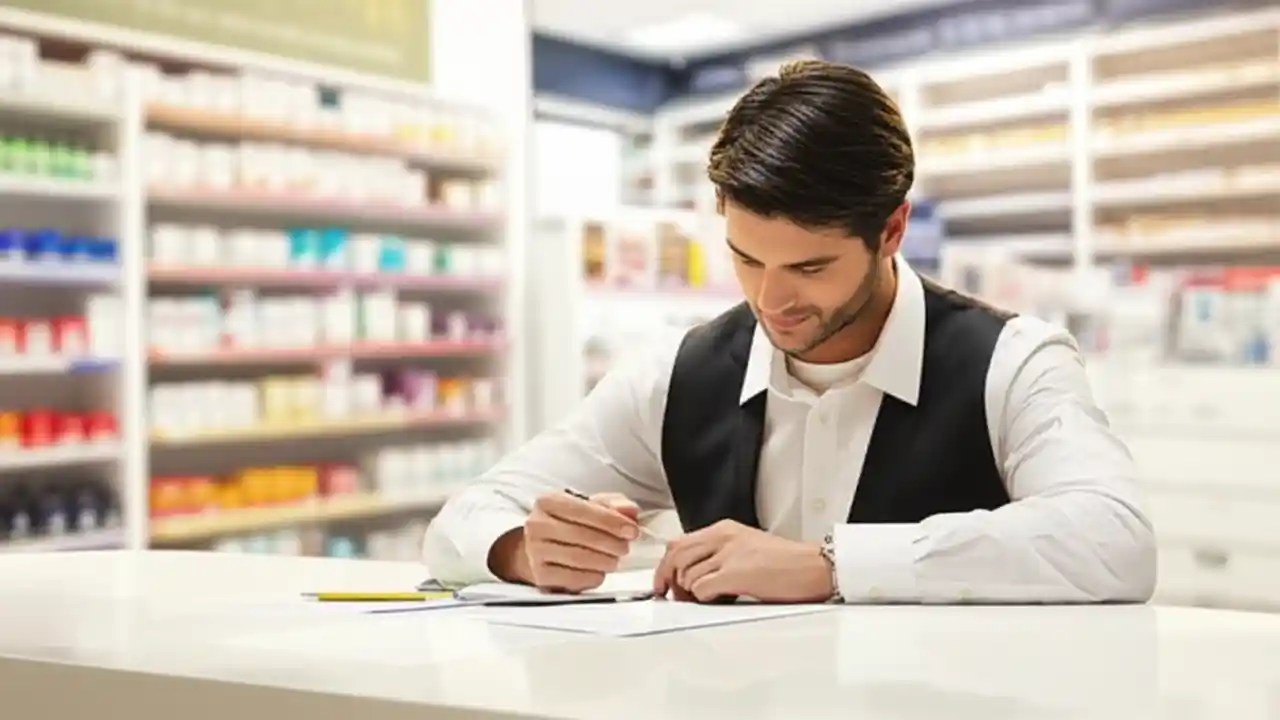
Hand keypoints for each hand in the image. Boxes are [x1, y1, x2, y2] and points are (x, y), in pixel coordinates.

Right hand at [490, 492, 640, 592]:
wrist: (543, 548)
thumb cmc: (572, 524)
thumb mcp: (593, 507)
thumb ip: (614, 505)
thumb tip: (630, 510)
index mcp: (548, 501)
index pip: (582, 510)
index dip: (611, 521)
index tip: (632, 530)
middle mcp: (536, 525)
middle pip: (581, 535)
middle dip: (610, 543)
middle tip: (625, 547)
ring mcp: (535, 552)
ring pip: (578, 558)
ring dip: (604, 560)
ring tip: (614, 559)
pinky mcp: (540, 576)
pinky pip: (573, 579)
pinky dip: (593, 577)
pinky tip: (599, 571)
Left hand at [652, 520, 832, 603]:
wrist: (814, 566)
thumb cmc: (787, 562)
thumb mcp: (746, 547)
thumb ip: (719, 553)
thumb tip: (692, 573)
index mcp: (724, 529)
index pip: (679, 543)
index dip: (665, 565)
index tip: (663, 582)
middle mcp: (723, 537)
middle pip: (675, 555)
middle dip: (667, 579)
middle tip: (672, 595)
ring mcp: (729, 554)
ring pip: (686, 574)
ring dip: (688, 592)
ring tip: (701, 599)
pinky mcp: (736, 573)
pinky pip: (701, 588)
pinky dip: (702, 598)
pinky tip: (717, 599)